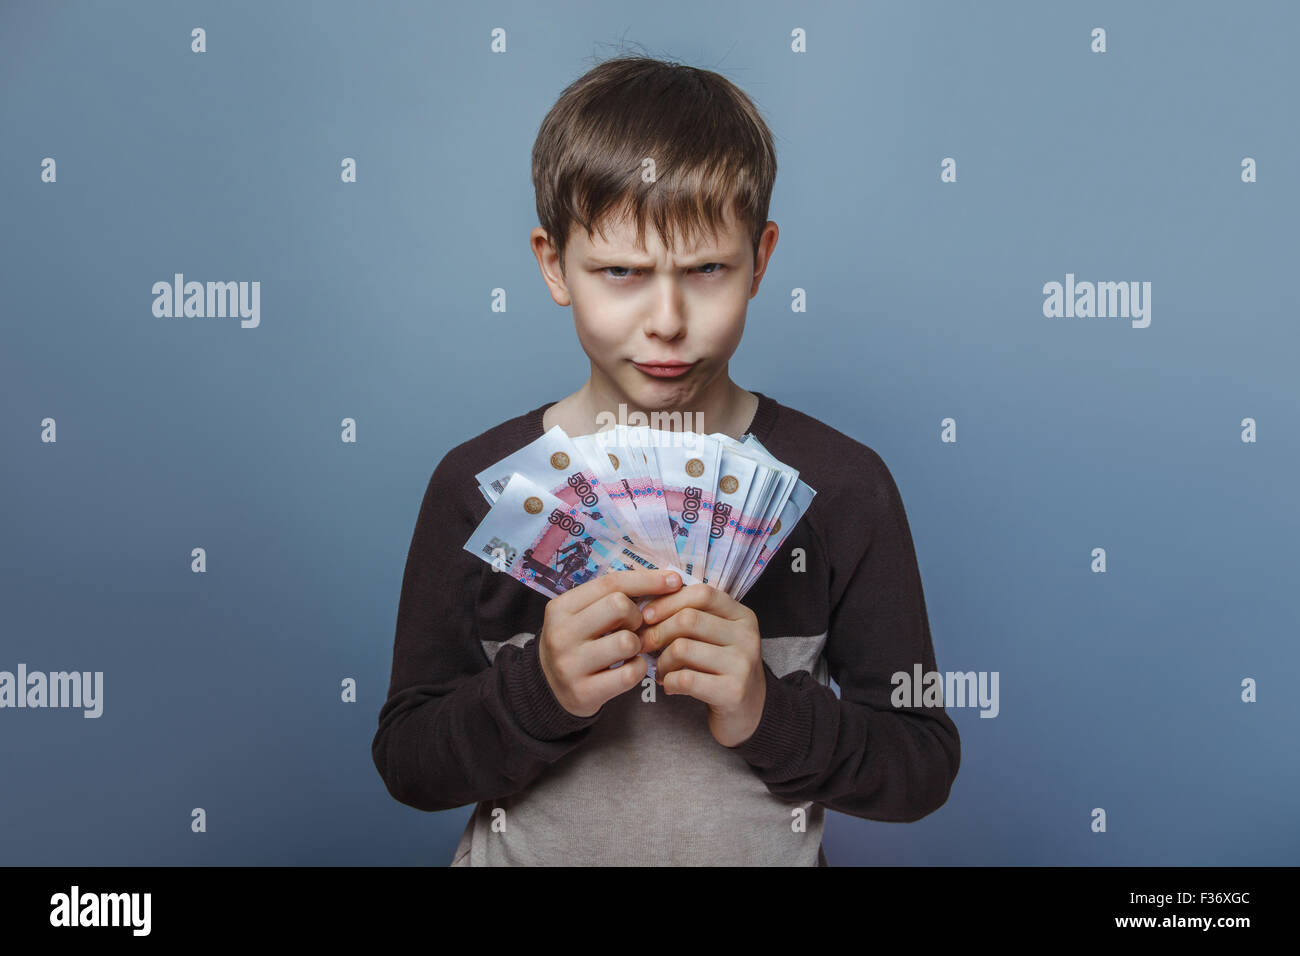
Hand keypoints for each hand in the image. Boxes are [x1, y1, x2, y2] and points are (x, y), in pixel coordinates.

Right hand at [537, 569, 683, 717]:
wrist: (549, 689)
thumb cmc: (578, 643)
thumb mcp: (582, 615)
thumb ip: (612, 596)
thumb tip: (668, 580)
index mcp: (561, 607)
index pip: (610, 583)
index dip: (647, 579)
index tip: (674, 581)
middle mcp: (560, 634)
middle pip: (619, 606)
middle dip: (636, 615)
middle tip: (633, 626)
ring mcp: (569, 665)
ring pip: (627, 642)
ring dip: (638, 644)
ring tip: (629, 648)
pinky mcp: (583, 692)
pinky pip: (630, 673)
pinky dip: (638, 668)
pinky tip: (629, 667)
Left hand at [636, 583, 766, 747]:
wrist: (750, 711)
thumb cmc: (722, 668)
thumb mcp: (716, 636)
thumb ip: (692, 615)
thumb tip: (645, 602)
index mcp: (742, 616)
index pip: (702, 594)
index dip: (668, 601)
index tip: (647, 616)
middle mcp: (746, 636)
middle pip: (688, 620)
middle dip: (657, 632)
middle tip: (644, 645)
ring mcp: (742, 664)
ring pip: (682, 648)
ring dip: (661, 661)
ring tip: (660, 670)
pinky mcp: (733, 691)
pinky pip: (685, 679)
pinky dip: (668, 682)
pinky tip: (669, 686)